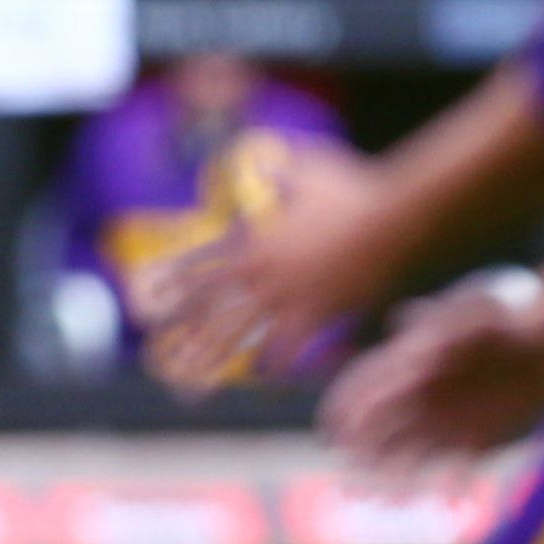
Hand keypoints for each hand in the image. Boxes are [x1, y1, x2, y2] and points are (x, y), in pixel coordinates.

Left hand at [135, 140, 390, 396]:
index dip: (176, 279)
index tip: (152, 294)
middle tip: (155, 350)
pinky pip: (288, 348)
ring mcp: (286, 298)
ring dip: (212, 361)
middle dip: (179, 330)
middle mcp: (262, 274)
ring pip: (239, 337)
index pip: (203, 264)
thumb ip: (279, 166)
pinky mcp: (315, 315)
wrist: (391, 218)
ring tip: (190, 385)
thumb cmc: (351, 188)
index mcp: (253, 242)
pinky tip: (263, 380)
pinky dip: (275, 364)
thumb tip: (263, 157)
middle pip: (209, 308)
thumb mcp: (309, 168)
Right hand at [320, 274, 543, 480]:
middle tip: (355, 486)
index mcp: (407, 368)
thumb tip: (409, 343)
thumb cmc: (507, 323)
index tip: (332, 433)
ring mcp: (444, 425)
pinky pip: (455, 470)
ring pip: (408, 459)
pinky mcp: (475, 443)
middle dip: (362, 459)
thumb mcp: (475, 314)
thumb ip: (441, 325)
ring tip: (394, 502)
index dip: (343, 409)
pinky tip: (454, 502)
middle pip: (377, 433)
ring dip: (397, 482)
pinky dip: (452, 486)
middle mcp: (418, 401)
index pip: (362, 388)